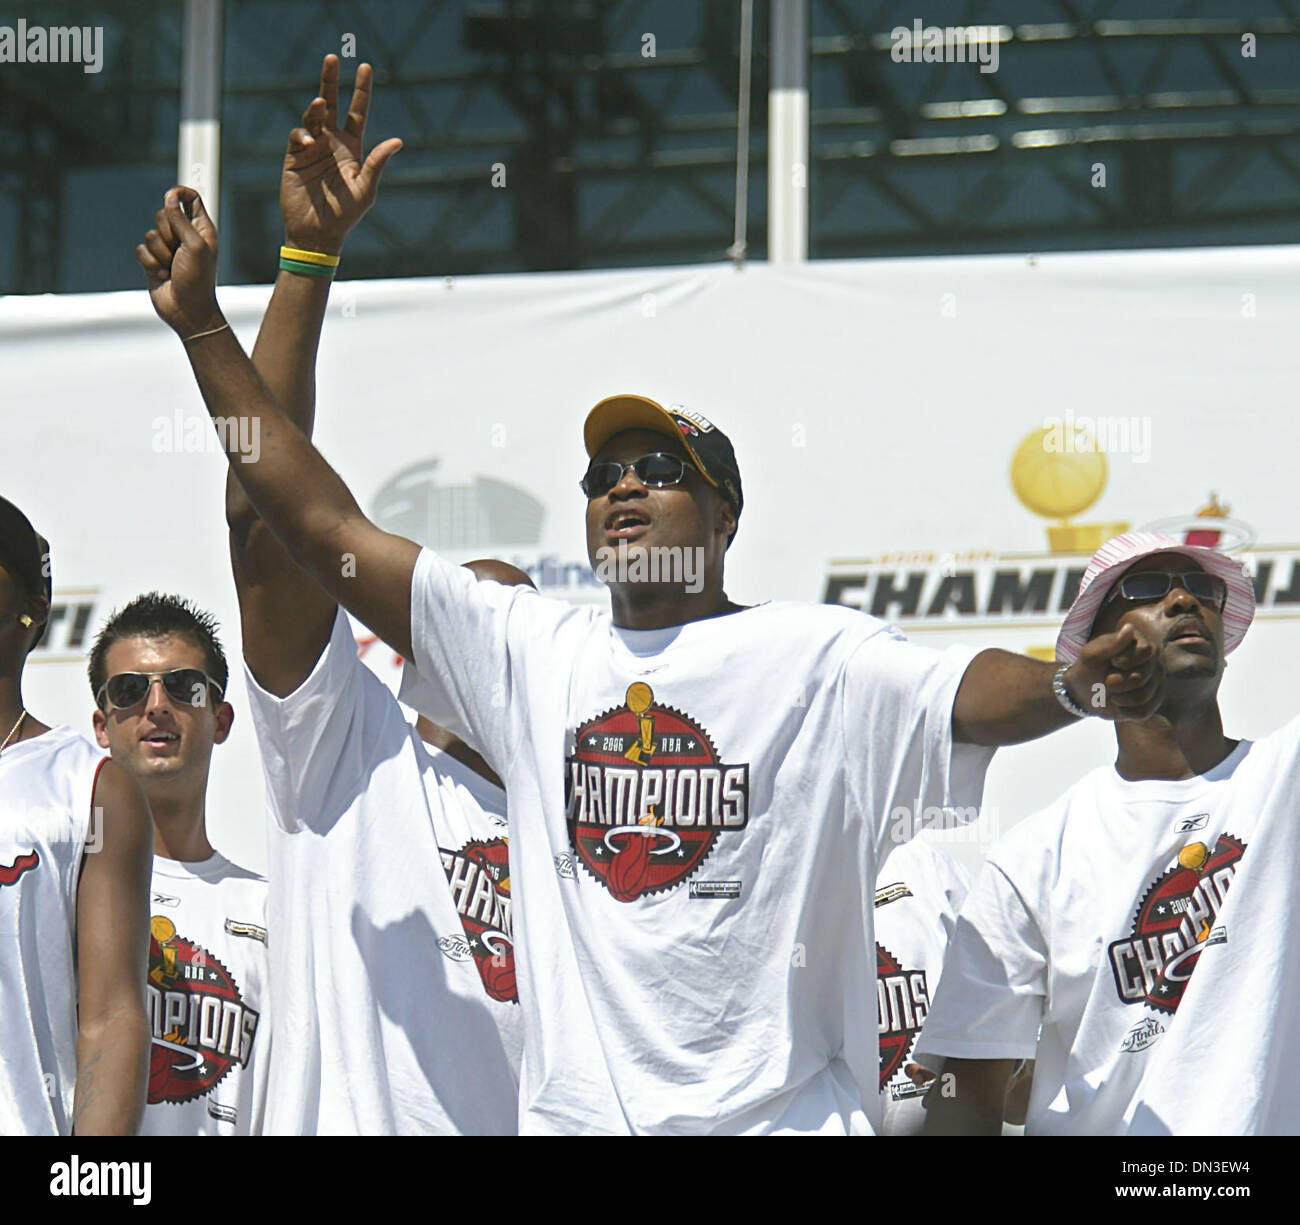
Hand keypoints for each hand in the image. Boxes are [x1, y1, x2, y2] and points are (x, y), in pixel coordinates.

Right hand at [136, 187, 222, 338]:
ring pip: (151, 234)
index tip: (171, 195)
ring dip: (160, 253)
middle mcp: (184, 236)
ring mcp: (168, 248)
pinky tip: (162, 275)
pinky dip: (150, 263)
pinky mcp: (153, 260)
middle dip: (168, 233)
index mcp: (201, 230)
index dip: (180, 192)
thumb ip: (181, 219)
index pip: (191, 199)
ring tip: (172, 268)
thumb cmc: (198, 280)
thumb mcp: (194, 246)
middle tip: (179, 251)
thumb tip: (171, 196)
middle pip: (164, 214)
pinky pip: (141, 249)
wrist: (187, 311)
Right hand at [280, 55, 401, 254]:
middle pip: (333, 104)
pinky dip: (303, 133)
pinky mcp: (294, 156)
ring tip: (321, 104)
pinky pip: (297, 135)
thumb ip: (377, 163)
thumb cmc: (346, 215)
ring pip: (313, 116)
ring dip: (317, 107)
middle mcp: (332, 143)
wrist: (317, 233)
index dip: (361, 90)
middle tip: (333, 58)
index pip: (357, 112)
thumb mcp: (366, 189)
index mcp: (352, 148)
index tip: (365, 67)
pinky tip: (309, 142)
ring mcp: (312, 147)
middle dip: (331, 81)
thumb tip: (398, 141)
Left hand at [1064, 623, 1165, 721]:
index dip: (1127, 661)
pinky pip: (1144, 712)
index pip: (1147, 651)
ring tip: (1112, 692)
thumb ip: (1112, 643)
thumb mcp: (1092, 655)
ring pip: (1143, 697)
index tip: (1113, 662)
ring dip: (1119, 698)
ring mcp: (1156, 683)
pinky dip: (1125, 711)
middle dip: (1116, 683)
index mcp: (1140, 645)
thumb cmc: (1087, 669)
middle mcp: (1154, 662)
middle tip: (1107, 680)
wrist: (1084, 693)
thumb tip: (1130, 627)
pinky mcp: (1154, 701)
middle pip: (1141, 678)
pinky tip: (1118, 704)